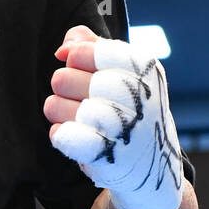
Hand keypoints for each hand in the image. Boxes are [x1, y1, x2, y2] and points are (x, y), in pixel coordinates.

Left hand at [43, 25, 183, 208]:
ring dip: (59, 112)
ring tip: (78, 117)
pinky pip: (60, 135)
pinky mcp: (105, 155)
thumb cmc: (130, 106)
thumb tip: (63, 49)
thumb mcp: (122, 69)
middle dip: (64, 87)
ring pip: (55, 106)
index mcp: (142, 68)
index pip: (82, 52)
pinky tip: (75, 134)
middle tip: (80, 97)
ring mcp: (121, 127)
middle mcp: (135, 95)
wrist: (153, 163)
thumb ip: (90, 45)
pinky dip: (61, 134)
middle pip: (62, 78)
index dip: (75, 60)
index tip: (85, 70)